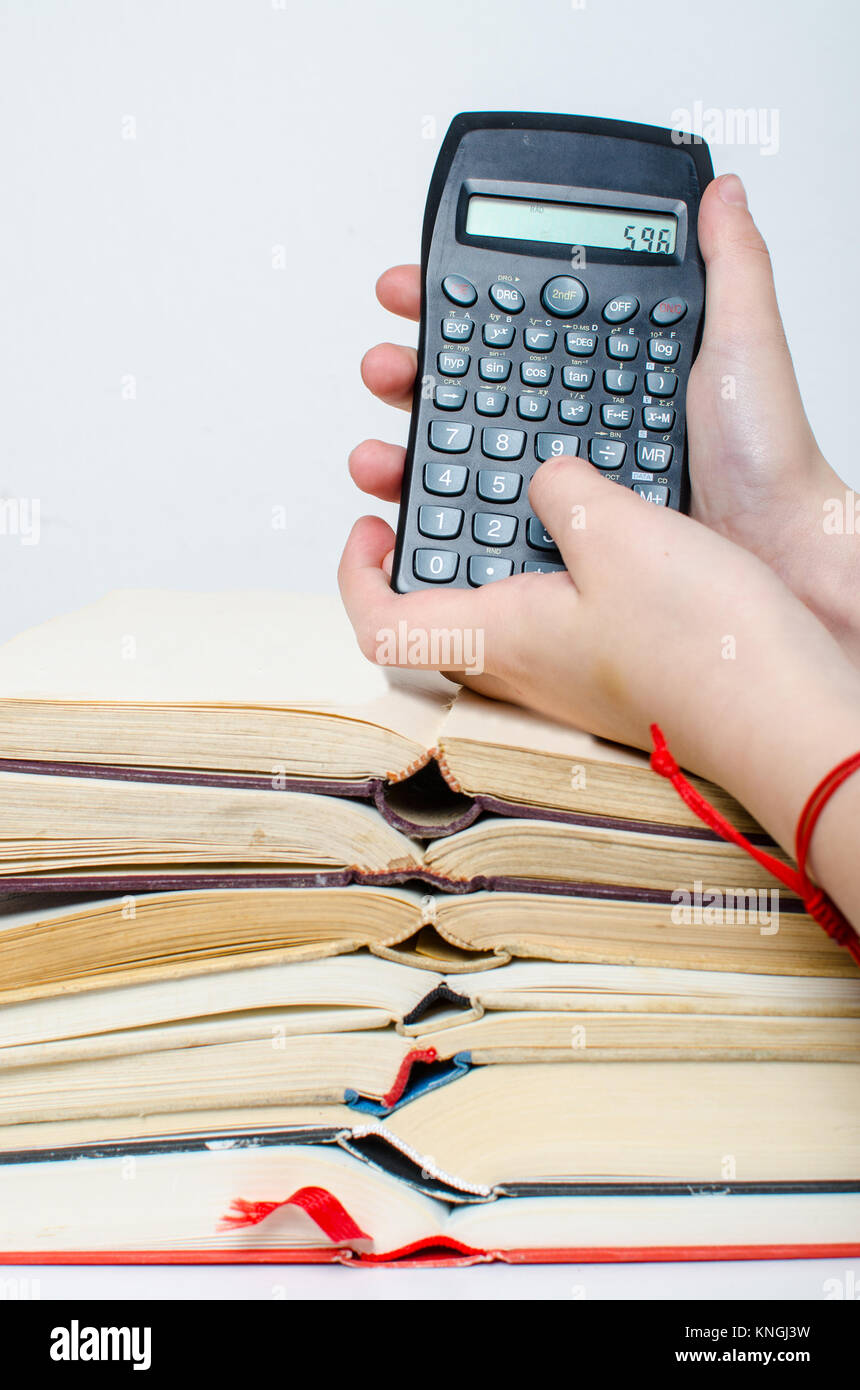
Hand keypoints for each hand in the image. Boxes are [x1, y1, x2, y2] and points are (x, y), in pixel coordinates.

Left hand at [340, 458, 859, 923]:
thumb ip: (565, 492)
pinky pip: (562, 603)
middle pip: (441, 605)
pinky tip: (600, 517)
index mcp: (499, 637)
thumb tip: (549, 480)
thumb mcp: (619, 534)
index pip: (381, 624)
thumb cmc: (704, 652)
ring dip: (498, 540)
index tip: (371, 520)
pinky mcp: (615, 659)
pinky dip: (560, 555)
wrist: (786, 712)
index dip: (356, 572)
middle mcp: (526, 662)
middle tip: (442, 479)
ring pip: (505, 600)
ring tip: (526, 484)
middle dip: (430, 535)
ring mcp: (571, 666)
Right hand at [348, 177, 859, 662]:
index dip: (458, 305)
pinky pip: (491, 519)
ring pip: (469, 456)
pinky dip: (441, 511)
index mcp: (610, 371)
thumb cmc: (767, 459)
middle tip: (386, 364)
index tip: (412, 288)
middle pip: (477, 390)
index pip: (517, 327)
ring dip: (411, 446)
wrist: (778, 549)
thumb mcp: (744, 343)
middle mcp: (582, 423)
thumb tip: (719, 193)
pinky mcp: (561, 539)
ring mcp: (569, 483)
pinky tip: (414, 504)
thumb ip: (730, 267)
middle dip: (414, 373)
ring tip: (380, 447)